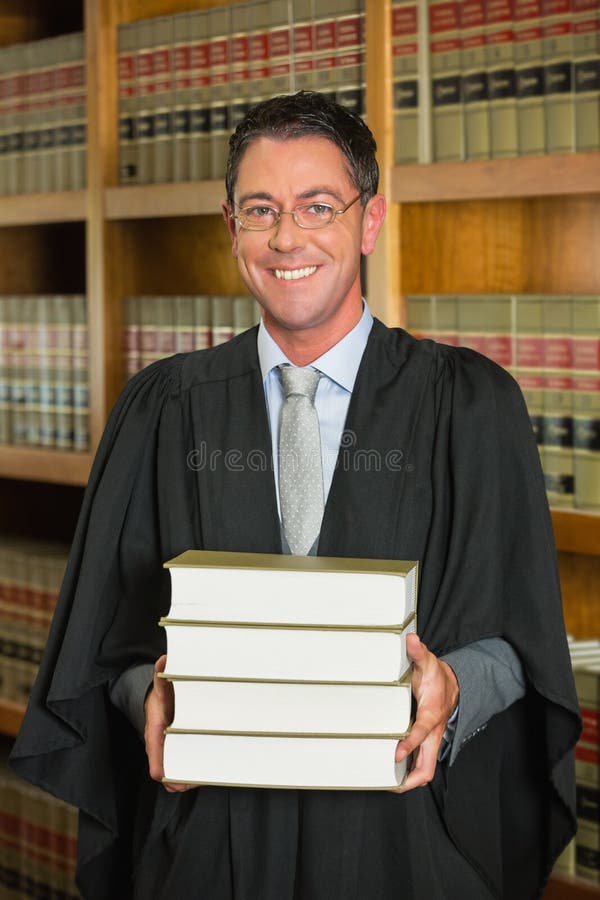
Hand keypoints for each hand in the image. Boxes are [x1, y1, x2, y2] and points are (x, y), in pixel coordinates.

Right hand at [144, 654, 192, 792]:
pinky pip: (180, 767)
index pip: (153, 753)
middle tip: (193, 782)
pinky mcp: (177, 751)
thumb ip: (163, 674)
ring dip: (186, 779)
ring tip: (202, 780)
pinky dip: (190, 773)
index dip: (162, 767)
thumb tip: (163, 661)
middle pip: (164, 770)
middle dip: (177, 779)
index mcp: (154, 729)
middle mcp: (159, 743)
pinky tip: (204, 773)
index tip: (170, 776)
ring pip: (173, 772)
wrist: (161, 699)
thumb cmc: (163, 695)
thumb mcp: (163, 684)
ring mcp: (167, 749)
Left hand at [393, 634, 458, 792]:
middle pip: (427, 767)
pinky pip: (419, 763)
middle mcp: (432, 733)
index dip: (410, 744)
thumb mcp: (428, 662)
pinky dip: (407, 770)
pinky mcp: (425, 742)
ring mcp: (430, 741)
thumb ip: (418, 653)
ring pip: (424, 769)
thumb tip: (411, 640)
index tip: (395, 752)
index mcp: (431, 714)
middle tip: (388, 783)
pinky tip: (390, 770)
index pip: (421, 732)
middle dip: (410, 779)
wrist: (453, 685)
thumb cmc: (437, 677)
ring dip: (407, 779)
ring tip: (384, 782)